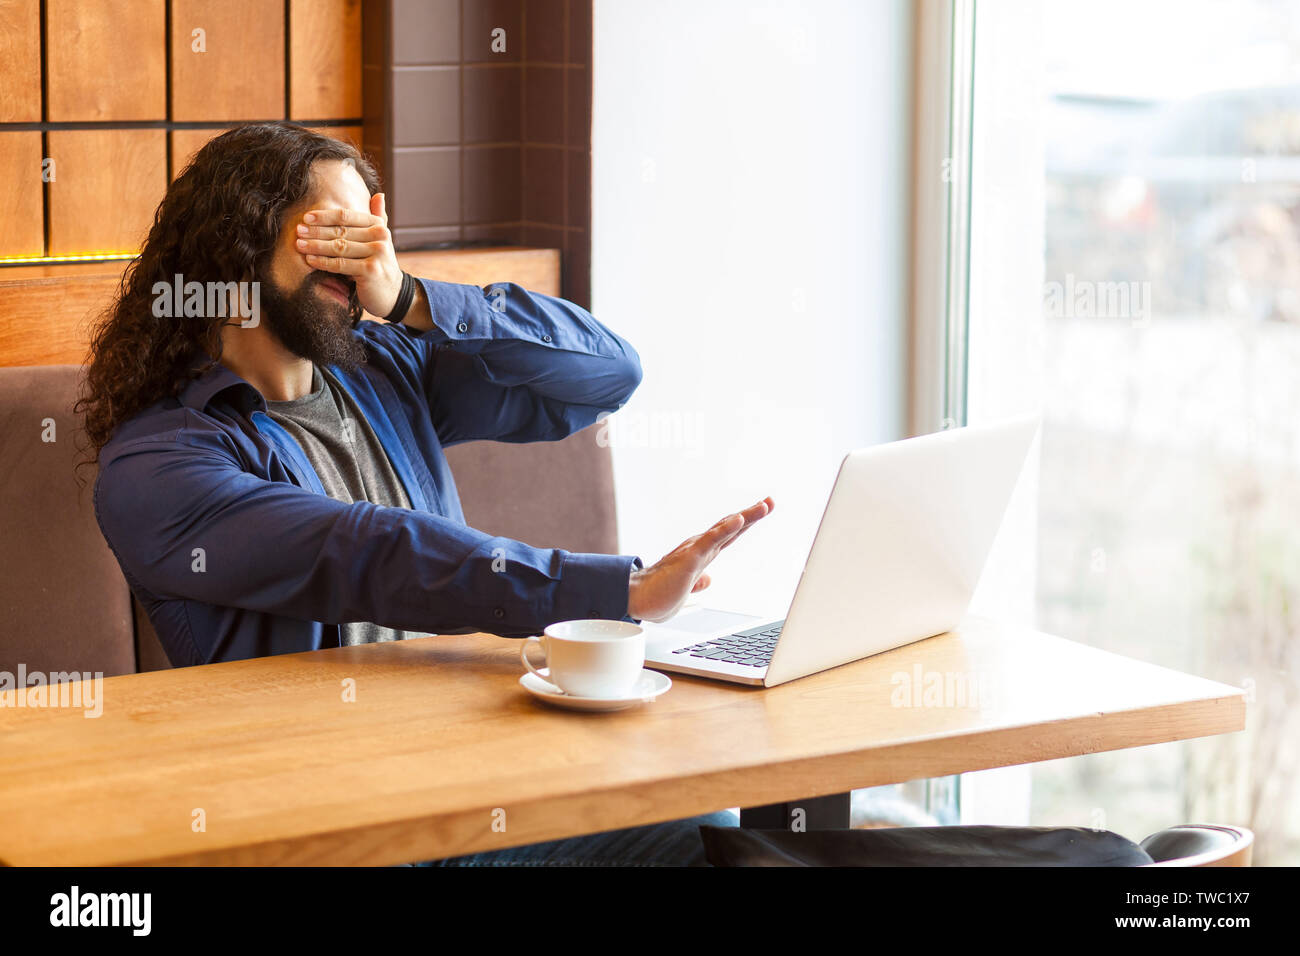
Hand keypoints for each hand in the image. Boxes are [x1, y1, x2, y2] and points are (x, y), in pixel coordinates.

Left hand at [295, 193, 403, 316]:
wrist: (393, 293)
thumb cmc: (380, 264)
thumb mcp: (381, 240)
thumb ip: (379, 217)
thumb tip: (379, 194)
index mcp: (379, 226)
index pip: (347, 216)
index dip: (325, 216)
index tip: (306, 217)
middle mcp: (380, 237)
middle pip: (341, 231)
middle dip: (317, 231)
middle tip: (298, 230)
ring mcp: (377, 253)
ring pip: (339, 247)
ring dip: (316, 245)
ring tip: (299, 244)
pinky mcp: (371, 270)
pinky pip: (341, 264)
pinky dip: (323, 262)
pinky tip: (310, 259)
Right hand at [627, 497, 773, 622]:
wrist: (636, 600)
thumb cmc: (656, 595)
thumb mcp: (684, 589)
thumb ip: (697, 582)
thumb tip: (708, 580)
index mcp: (700, 556)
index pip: (727, 536)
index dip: (745, 524)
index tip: (761, 510)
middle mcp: (699, 548)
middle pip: (731, 528)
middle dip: (752, 514)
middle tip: (770, 501)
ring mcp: (695, 551)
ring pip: (725, 529)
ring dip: (746, 517)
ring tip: (764, 505)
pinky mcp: (689, 558)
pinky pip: (711, 540)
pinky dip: (726, 528)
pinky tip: (739, 519)